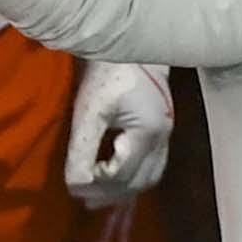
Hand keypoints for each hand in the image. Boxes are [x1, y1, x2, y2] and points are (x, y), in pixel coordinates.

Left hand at [64, 61, 172, 206]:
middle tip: (82, 198)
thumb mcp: (90, 109)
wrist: (134, 43)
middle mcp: (163, 138)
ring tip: (96, 195)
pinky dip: (133, 178)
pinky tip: (114, 177)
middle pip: (139, 182)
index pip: (122, 175)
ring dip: (123, 191)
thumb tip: (74, 184)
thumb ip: (82, 148)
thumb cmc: (108, 72)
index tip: (74, 184)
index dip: (97, 184)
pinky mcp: (163, 129)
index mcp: (147, 132)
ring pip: (149, 177)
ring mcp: (167, 134)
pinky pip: (152, 166)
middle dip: (109, 194)